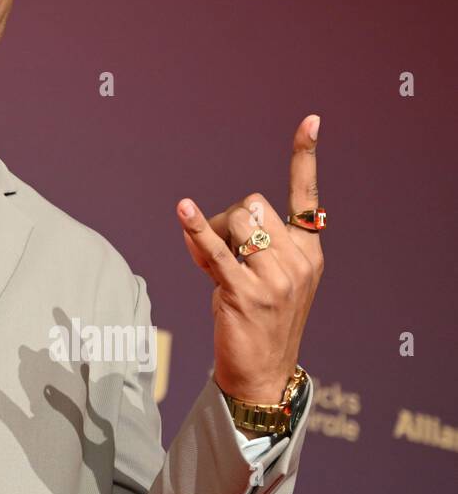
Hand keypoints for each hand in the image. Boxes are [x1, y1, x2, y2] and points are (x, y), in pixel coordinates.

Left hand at [176, 115, 324, 404]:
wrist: (262, 373)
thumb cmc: (257, 320)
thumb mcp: (263, 276)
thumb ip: (241, 243)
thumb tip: (196, 217)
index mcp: (309, 253)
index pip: (307, 196)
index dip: (305, 157)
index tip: (310, 120)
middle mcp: (299, 261)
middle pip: (252, 205)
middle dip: (226, 219)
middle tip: (219, 252)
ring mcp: (276, 278)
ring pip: (234, 222)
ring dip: (211, 234)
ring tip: (212, 266)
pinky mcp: (245, 293)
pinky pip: (217, 251)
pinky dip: (196, 229)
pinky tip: (182, 210)